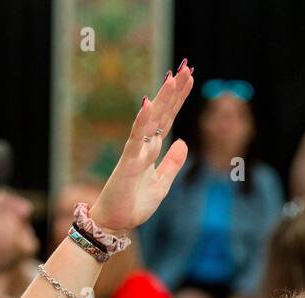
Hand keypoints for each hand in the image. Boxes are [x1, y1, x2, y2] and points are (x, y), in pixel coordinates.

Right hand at [88, 61, 194, 233]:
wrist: (116, 222)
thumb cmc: (134, 204)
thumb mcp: (163, 183)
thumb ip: (173, 163)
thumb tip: (183, 140)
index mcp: (152, 150)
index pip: (168, 119)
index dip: (178, 99)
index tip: (189, 78)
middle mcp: (143, 146)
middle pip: (162, 113)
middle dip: (174, 92)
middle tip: (186, 68)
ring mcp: (135, 152)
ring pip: (151, 120)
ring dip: (161, 99)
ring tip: (173, 78)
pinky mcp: (128, 162)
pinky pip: (136, 139)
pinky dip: (141, 122)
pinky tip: (148, 105)